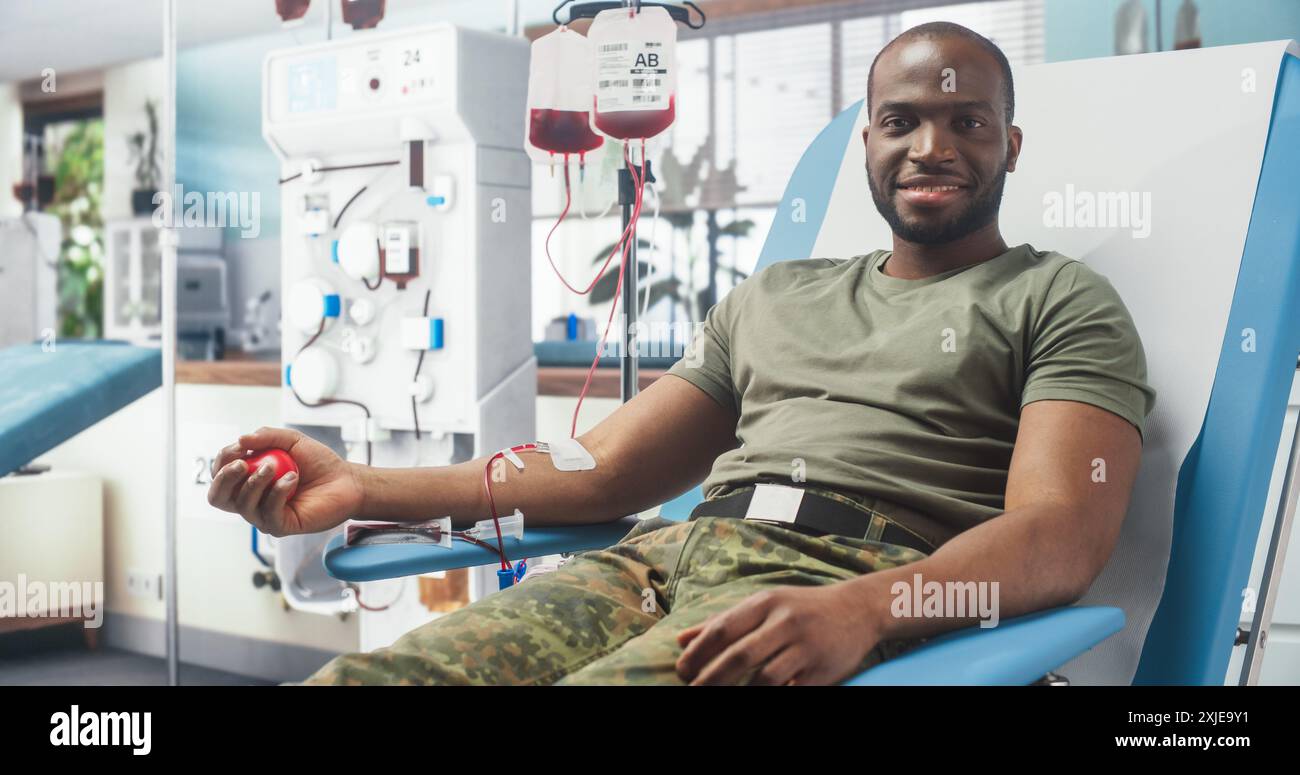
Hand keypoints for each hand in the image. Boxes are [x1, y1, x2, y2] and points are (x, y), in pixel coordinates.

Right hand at [207, 427, 363, 536]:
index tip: (240, 446)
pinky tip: (292, 479)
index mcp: (249, 480)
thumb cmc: (319, 463)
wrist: (346, 480)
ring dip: (256, 482)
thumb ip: (266, 436)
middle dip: (225, 478)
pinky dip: (277, 492)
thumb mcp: (291, 440)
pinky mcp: (281, 526)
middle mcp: (252, 500)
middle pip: (218, 497)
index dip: (223, 460)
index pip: (220, 475)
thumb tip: (241, 440)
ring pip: (243, 504)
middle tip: (242, 462)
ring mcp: (264, 515)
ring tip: (275, 466)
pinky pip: (268, 513)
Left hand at [675, 583, 879, 685]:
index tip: (682, 671)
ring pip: (766, 678)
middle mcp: (786, 621)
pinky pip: (792, 690)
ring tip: (722, 698)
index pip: (724, 628)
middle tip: (695, 691)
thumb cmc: (800, 608)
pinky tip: (758, 696)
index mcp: (766, 602)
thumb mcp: (763, 605)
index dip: (699, 653)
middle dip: (712, 679)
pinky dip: (774, 695)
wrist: (857, 609)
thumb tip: (681, 640)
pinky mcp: (824, 670)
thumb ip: (722, 622)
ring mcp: (807, 646)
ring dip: (741, 694)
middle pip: (741, 656)